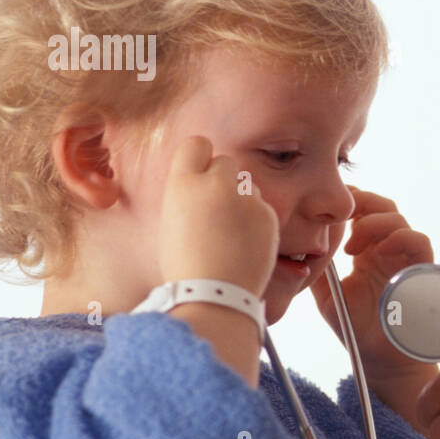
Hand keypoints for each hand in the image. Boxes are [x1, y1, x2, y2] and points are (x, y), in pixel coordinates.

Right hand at [157, 135, 278, 293]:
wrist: (214, 294)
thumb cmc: (186, 266)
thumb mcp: (171, 222)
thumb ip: (189, 196)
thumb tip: (201, 184)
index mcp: (183, 183)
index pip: (197, 144)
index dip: (199, 158)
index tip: (200, 172)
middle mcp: (216, 183)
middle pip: (225, 162)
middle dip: (222, 180)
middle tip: (216, 209)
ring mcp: (246, 198)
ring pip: (247, 184)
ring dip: (241, 199)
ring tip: (229, 233)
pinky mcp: (268, 214)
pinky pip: (262, 206)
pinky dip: (256, 220)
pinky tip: (244, 242)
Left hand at [309, 187, 438, 421]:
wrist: (380, 360)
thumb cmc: (356, 330)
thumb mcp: (326, 295)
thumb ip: (316, 269)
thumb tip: (297, 242)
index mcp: (366, 252)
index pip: (363, 211)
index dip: (350, 201)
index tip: (327, 207)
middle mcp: (387, 251)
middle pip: (382, 206)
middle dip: (362, 202)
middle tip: (341, 215)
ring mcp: (405, 259)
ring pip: (398, 219)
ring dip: (374, 223)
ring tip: (353, 246)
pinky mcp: (421, 271)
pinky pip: (419, 241)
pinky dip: (399, 237)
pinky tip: (377, 251)